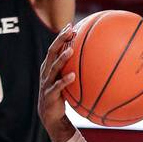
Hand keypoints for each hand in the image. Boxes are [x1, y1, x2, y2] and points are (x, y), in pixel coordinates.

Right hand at [37, 26, 76, 141]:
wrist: (51, 117)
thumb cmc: (62, 96)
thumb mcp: (68, 82)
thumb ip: (76, 71)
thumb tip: (96, 63)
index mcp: (49, 67)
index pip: (54, 47)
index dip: (61, 36)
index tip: (71, 25)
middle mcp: (46, 72)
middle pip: (52, 52)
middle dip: (60, 40)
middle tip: (70, 30)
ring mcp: (47, 83)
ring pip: (53, 67)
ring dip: (62, 58)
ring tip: (70, 49)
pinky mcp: (50, 95)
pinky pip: (58, 86)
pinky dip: (65, 81)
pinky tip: (73, 76)